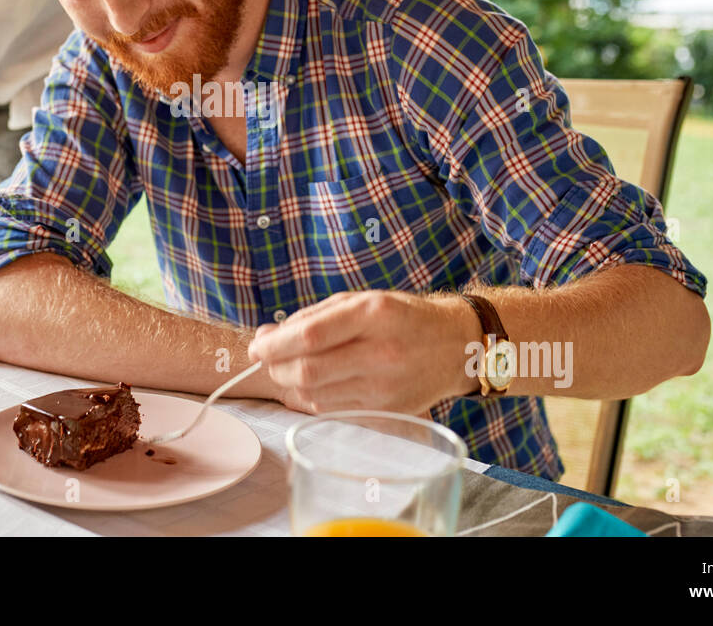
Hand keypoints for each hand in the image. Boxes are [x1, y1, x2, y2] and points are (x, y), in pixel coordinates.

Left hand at [247, 291, 481, 416]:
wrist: (455, 345)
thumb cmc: (402, 317)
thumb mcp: (361, 301)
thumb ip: (311, 318)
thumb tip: (265, 337)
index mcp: (374, 314)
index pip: (310, 336)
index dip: (274, 344)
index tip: (257, 345)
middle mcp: (381, 352)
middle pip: (308, 371)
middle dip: (275, 367)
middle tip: (268, 359)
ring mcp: (385, 387)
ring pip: (315, 395)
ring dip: (290, 383)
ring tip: (291, 368)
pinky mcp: (385, 411)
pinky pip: (331, 409)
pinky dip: (311, 397)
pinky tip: (314, 382)